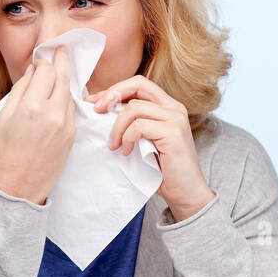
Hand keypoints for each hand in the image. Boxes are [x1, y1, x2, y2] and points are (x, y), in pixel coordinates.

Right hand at [0, 46, 74, 205]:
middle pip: (62, 77)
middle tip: (61, 50)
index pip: (45, 71)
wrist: (19, 186)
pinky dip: (65, 100)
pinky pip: (71, 110)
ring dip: (64, 81)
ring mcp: (65, 125)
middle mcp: (51, 113)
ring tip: (59, 72)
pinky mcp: (72, 135)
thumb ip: (19, 91)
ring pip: (69, 92)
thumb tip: (32, 72)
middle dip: (61, 61)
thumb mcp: (4, 118)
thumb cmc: (5, 153)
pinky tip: (58, 98)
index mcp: (30, 107)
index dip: (43, 62)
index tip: (40, 60)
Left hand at [83, 75, 214, 221]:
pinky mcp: (173, 133)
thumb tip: (99, 110)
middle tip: (96, 112)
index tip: (93, 101)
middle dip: (112, 95)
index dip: (114, 89)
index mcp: (167, 106)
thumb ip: (130, 122)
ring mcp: (176, 119)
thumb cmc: (160, 169)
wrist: (185, 192)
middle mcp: (174, 108)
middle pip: (138, 84)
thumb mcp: (142, 140)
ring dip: (117, 127)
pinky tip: (127, 152)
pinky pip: (139, 126)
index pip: (138, 84)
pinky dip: (127, 138)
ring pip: (134, 107)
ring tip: (114, 145)